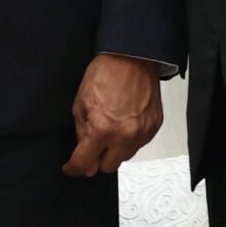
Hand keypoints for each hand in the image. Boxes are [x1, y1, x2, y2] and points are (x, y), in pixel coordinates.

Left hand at [63, 53, 162, 175]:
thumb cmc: (105, 74)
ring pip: (124, 158)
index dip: (74, 168)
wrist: (131, 59)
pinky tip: (123, 123)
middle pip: (107, 167)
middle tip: (92, 144)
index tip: (71, 167)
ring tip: (109, 129)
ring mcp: (142, 133)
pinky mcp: (154, 128)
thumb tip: (82, 155)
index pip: (85, 163)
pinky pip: (138, 145)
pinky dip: (128, 140)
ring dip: (114, 150)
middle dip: (97, 159)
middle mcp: (125, 135)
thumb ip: (81, 134)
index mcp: (102, 129)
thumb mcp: (80, 104)